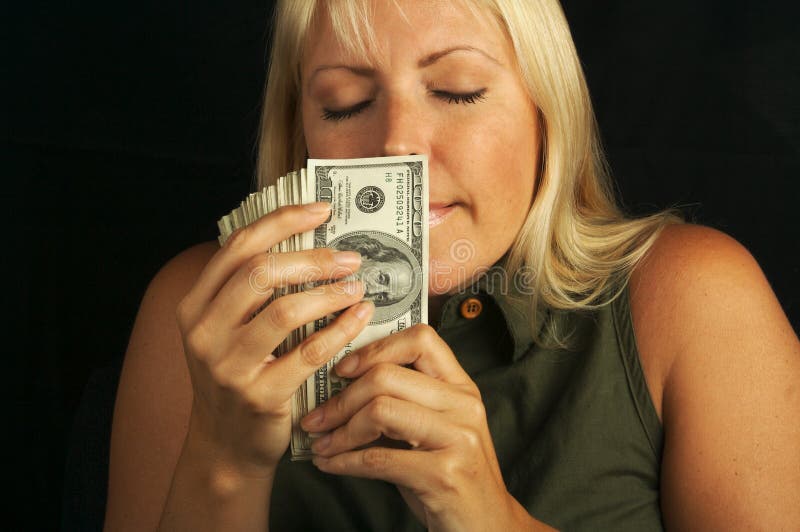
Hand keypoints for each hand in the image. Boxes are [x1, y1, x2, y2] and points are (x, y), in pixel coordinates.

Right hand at [175, 203, 373, 477]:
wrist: (226, 446)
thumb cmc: (237, 377)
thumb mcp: (227, 331)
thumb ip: (252, 292)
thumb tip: (308, 242)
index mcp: (195, 305)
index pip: (238, 246)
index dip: (282, 221)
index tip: (322, 210)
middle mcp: (204, 331)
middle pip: (261, 272)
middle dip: (312, 258)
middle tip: (349, 257)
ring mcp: (228, 366)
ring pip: (285, 311)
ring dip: (329, 293)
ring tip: (357, 286)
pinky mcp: (259, 395)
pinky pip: (308, 352)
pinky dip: (340, 330)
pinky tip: (359, 317)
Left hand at [300, 324, 530, 530]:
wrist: (488, 526)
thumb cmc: (450, 475)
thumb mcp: (434, 430)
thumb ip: (401, 403)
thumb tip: (340, 387)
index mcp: (461, 387)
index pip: (420, 340)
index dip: (375, 349)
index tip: (343, 369)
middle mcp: (463, 406)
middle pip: (386, 376)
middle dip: (340, 398)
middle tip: (316, 418)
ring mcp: (458, 439)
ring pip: (380, 410)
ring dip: (339, 431)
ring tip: (321, 443)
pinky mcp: (444, 475)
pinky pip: (378, 459)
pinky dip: (344, 461)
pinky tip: (330, 464)